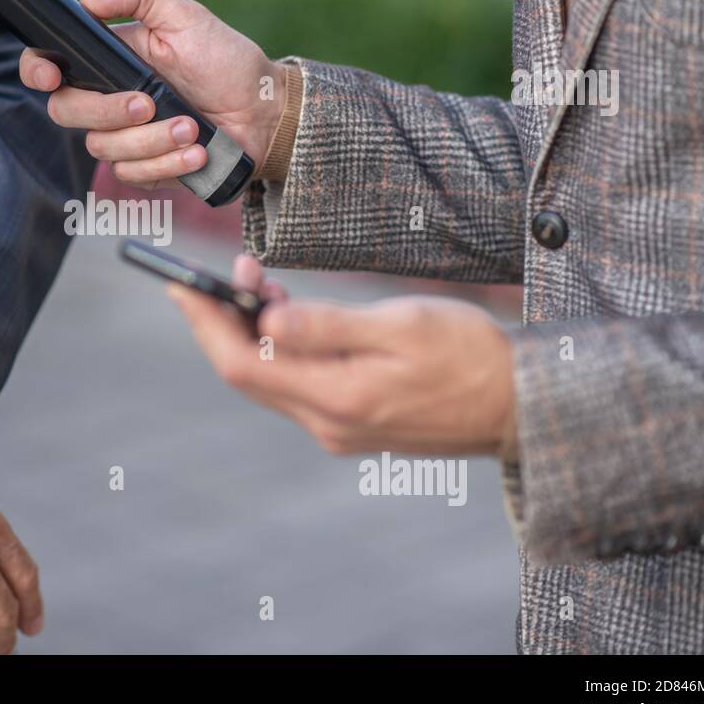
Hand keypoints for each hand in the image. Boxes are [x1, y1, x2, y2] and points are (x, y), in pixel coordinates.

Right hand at [19, 0, 286, 188]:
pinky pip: (132, 175)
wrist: (264, 113)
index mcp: (108, 60)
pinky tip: (197, 153)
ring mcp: (125, 137)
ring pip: (102, 148)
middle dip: (108, 111)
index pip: (50, 66)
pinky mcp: (145, 168)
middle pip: (66, 112)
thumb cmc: (226, 61)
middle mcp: (108, 100)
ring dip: (151, 140)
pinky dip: (168, 163)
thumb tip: (88, 0)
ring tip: (193, 128)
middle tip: (150, 102)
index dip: (37, 71)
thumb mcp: (185, 16)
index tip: (51, 76)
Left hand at [169, 256, 516, 456]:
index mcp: (337, 398)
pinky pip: (296, 386)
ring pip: (270, 379)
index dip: (206, 323)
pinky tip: (285, 316)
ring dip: (250, 333)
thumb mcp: (401, 326)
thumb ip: (328, 327)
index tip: (181, 284)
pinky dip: (279, 350)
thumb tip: (265, 322)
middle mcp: (328, 423)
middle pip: (246, 374)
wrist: (522, 405)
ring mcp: (339, 428)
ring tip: (254, 282)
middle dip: (219, 322)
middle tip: (209, 275)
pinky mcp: (352, 423)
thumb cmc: (470, 354)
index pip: (242, 363)